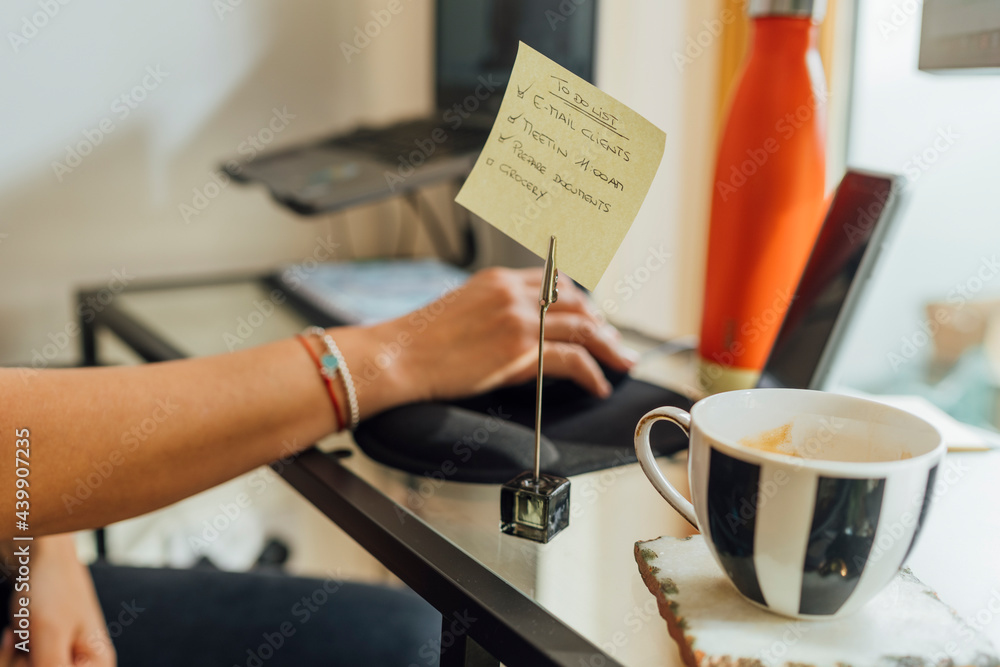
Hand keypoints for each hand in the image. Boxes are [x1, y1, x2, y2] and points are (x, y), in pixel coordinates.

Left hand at [2, 536, 114, 666]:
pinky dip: (8, 654)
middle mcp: (81, 663)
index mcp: (96, 664)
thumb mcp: (49, 636)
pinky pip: (19, 665)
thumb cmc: (53, 586)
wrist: (40, 552)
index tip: (30, 656)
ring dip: (10, 660)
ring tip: (18, 633)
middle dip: (18, 666)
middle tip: (20, 641)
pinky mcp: (43, 651)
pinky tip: (14, 633)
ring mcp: (60, 657)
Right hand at [347, 267, 638, 412]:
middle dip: (602, 324)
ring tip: (621, 363)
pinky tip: (597, 385)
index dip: (580, 302)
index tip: (592, 317)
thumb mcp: (460, 310)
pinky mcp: (520, 350)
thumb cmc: (418, 343)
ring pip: (584, 328)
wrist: (397, 356)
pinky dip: (592, 373)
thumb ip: (493, 312)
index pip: (554, 282)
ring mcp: (519, 320)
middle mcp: (513, 294)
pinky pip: (573, 359)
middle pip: (577, 302)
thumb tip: (516, 333)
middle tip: (615, 344)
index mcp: (498, 280)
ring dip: (609, 348)